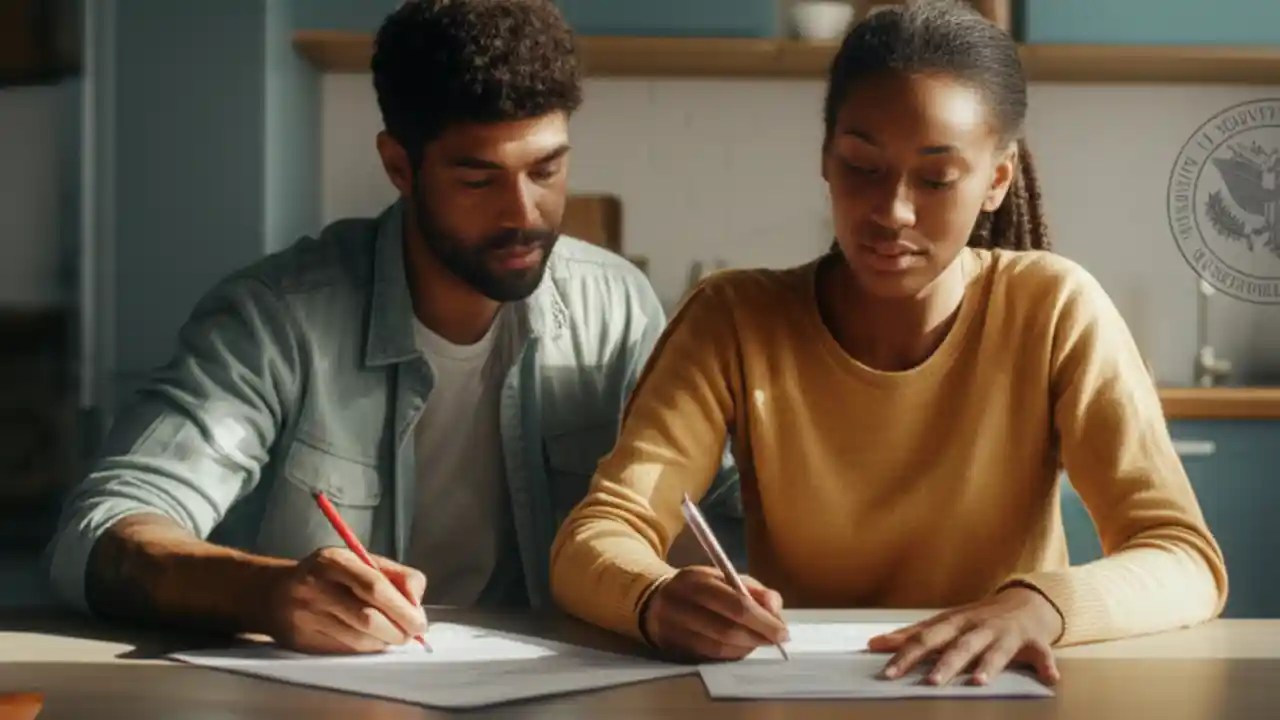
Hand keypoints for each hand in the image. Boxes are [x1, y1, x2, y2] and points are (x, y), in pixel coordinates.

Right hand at [263, 547, 427, 653]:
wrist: (273, 593)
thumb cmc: (329, 576)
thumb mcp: (360, 562)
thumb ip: (396, 575)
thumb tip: (417, 601)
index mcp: (333, 560)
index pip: (375, 586)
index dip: (402, 607)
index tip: (421, 620)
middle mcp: (315, 587)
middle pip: (368, 618)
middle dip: (398, 630)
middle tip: (412, 634)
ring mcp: (305, 617)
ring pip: (358, 639)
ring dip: (384, 641)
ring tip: (392, 635)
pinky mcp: (301, 641)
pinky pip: (345, 651)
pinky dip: (366, 648)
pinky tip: (371, 641)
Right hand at [641, 566, 788, 660]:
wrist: (654, 599)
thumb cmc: (699, 587)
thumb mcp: (724, 577)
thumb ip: (753, 589)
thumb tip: (775, 609)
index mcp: (696, 579)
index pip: (735, 603)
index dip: (762, 620)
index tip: (783, 630)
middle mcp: (682, 603)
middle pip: (726, 629)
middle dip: (758, 637)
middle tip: (777, 641)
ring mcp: (674, 627)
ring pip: (718, 646)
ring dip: (746, 647)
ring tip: (760, 643)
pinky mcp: (673, 646)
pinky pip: (709, 655)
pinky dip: (731, 654)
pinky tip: (742, 648)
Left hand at [868, 586, 1063, 685]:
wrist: (1027, 600)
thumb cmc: (978, 618)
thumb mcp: (945, 622)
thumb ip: (913, 634)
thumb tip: (874, 644)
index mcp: (954, 622)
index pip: (926, 637)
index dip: (906, 653)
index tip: (888, 671)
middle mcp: (978, 627)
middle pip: (958, 645)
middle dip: (944, 662)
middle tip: (930, 681)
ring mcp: (1006, 634)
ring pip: (995, 651)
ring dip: (987, 665)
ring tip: (978, 682)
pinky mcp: (1034, 642)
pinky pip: (1042, 654)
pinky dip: (1046, 665)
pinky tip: (1050, 678)